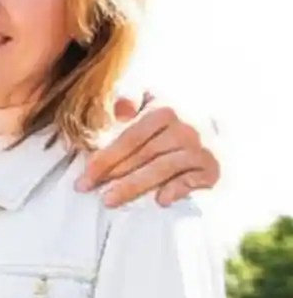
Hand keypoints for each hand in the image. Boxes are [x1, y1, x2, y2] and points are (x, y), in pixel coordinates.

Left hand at [77, 92, 219, 207]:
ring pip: (161, 168)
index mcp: (165, 109)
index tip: (83, 176)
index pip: (129, 138)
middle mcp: (186, 127)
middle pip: (142, 154)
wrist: (214, 132)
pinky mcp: (214, 168)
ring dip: (133, 185)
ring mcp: (201, 148)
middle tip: (86, 189)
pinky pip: (193, 181)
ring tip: (108, 200)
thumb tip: (121, 112)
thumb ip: (130, 96)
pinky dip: (176, 189)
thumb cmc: (169, 122)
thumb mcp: (150, 100)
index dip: (104, 157)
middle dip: (111, 173)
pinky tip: (160, 200)